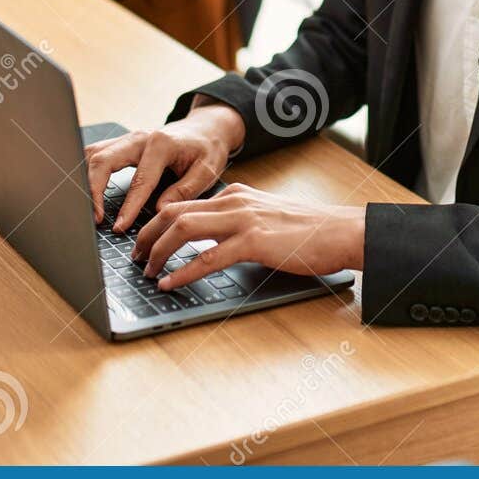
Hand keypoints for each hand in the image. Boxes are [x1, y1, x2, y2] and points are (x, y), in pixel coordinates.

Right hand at [83, 103, 244, 227]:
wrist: (207, 128)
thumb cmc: (208, 149)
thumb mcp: (207, 171)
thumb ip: (184, 191)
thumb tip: (159, 212)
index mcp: (162, 144)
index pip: (139, 180)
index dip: (128, 206)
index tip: (119, 227)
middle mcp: (140, 138)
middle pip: (103, 160)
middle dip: (93, 190)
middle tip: (95, 218)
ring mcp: (128, 139)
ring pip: (94, 154)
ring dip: (85, 180)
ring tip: (88, 209)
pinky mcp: (122, 144)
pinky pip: (97, 155)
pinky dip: (88, 173)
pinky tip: (87, 192)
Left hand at [132, 183, 364, 288]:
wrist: (343, 231)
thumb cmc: (309, 231)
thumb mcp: (266, 218)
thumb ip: (238, 224)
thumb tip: (210, 246)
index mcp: (236, 195)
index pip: (183, 203)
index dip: (156, 223)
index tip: (144, 242)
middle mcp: (235, 202)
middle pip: (173, 211)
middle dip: (147, 235)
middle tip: (135, 257)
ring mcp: (244, 219)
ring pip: (183, 228)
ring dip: (158, 251)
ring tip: (147, 270)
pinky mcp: (254, 241)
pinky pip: (208, 257)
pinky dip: (183, 271)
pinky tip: (171, 282)